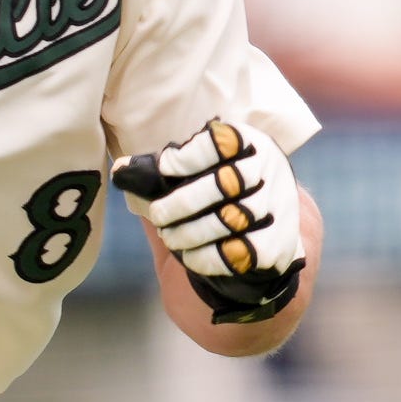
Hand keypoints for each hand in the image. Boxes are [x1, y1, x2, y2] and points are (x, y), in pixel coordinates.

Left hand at [112, 117, 307, 323]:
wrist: (266, 246)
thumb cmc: (221, 207)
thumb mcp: (201, 184)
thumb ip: (166, 178)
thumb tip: (123, 173)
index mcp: (249, 145)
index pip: (218, 143)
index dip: (185, 158)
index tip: (163, 169)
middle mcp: (270, 171)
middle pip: (221, 184)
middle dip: (179, 203)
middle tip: (158, 215)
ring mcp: (278, 209)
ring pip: (227, 220)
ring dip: (188, 233)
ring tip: (170, 238)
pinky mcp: (277, 245)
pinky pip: (235, 253)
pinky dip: (205, 258)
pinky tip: (189, 259)